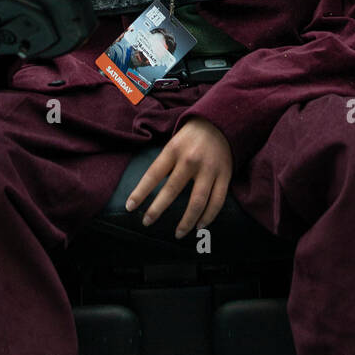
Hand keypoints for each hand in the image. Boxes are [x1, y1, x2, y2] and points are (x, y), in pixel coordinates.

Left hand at [125, 117, 232, 238]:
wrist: (222, 121)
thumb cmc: (192, 135)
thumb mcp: (174, 142)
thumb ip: (166, 163)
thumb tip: (152, 189)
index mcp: (174, 149)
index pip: (153, 174)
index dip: (140, 192)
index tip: (130, 207)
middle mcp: (191, 160)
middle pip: (172, 190)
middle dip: (157, 209)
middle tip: (147, 222)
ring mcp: (209, 169)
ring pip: (197, 201)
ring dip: (186, 221)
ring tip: (177, 233)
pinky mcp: (225, 175)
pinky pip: (217, 201)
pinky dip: (208, 216)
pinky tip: (200, 225)